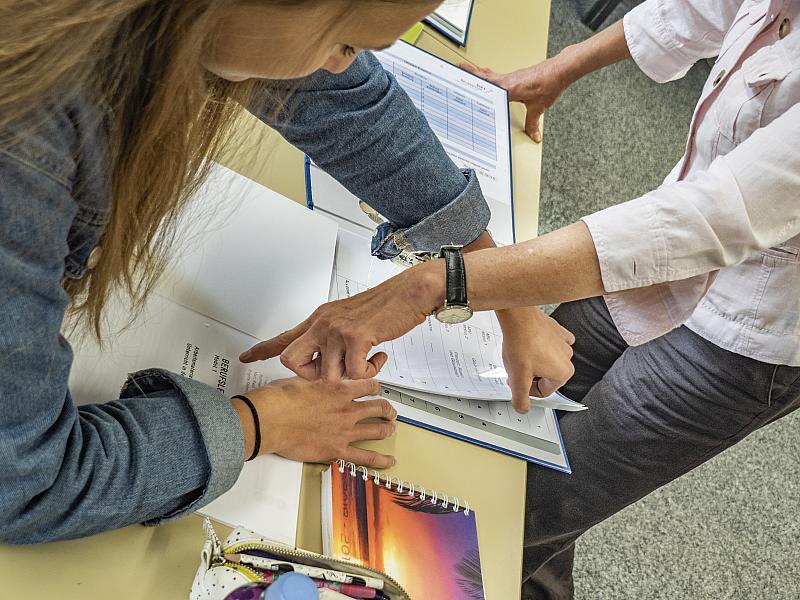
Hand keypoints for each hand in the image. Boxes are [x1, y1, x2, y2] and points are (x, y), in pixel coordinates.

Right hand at [233, 377, 397, 467]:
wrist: (268, 419)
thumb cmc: (279, 400)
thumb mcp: (301, 380)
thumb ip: (315, 381)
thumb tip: (314, 379)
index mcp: (338, 389)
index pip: (368, 385)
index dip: (375, 387)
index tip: (376, 389)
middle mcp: (346, 409)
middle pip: (379, 407)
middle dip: (387, 409)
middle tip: (390, 411)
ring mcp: (344, 431)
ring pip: (378, 430)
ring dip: (388, 429)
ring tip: (391, 429)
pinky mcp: (337, 450)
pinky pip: (365, 457)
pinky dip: (380, 460)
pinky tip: (388, 461)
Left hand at [240, 265, 440, 382]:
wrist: (409, 293)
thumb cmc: (385, 307)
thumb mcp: (349, 319)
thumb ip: (332, 337)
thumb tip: (327, 361)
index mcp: (319, 319)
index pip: (283, 337)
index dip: (262, 350)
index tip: (246, 356)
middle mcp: (322, 323)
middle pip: (291, 361)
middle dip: (309, 376)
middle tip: (333, 372)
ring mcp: (336, 330)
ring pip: (327, 375)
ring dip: (349, 377)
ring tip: (367, 361)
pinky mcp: (355, 338)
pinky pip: (353, 374)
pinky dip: (368, 373)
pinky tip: (377, 358)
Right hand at [461, 56, 573, 141]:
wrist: (561, 70)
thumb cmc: (550, 83)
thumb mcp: (539, 107)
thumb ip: (533, 123)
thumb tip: (533, 135)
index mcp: (510, 88)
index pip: (488, 93)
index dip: (476, 95)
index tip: (464, 95)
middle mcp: (508, 80)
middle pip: (484, 78)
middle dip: (471, 75)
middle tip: (458, 70)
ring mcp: (511, 76)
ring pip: (490, 75)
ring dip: (478, 74)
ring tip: (467, 70)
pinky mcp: (516, 75)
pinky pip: (498, 75)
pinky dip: (490, 75)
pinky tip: (489, 75)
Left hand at [496, 306, 575, 412]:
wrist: (519, 316)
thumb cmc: (521, 343)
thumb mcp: (517, 378)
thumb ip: (520, 399)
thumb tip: (523, 409)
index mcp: (563, 373)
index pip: (543, 392)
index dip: (526, 390)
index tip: (516, 382)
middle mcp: (568, 358)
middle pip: (546, 377)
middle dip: (530, 375)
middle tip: (516, 368)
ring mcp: (564, 343)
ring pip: (547, 361)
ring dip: (534, 361)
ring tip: (520, 354)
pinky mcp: (558, 330)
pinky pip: (551, 344)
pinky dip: (542, 346)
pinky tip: (531, 343)